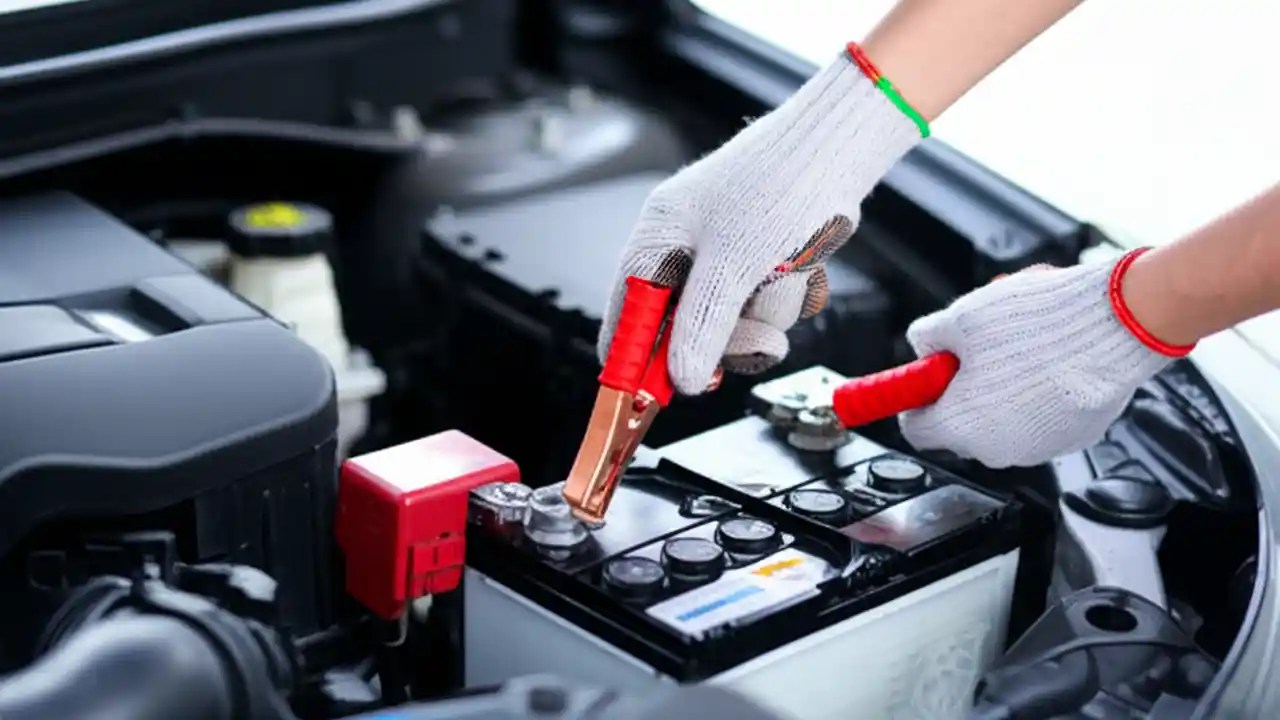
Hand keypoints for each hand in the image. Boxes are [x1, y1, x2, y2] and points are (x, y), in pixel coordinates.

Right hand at [598, 55, 919, 394]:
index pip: (626, 318)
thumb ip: (700, 328)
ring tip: (787, 274)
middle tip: (754, 335)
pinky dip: (788, 295)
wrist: (838, 148)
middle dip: (727, 337)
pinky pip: (766, 306)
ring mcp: (724, 258)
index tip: (652, 399)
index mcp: (655, 241)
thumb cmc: (776, 186)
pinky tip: (802, 265)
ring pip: (735, 324)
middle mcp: (683, 250)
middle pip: (685, 331)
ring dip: (769, 312)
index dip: (636, 361)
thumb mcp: (732, 268)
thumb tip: (679, 380)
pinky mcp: (760, 262)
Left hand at [898, 259, 1172, 467]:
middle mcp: (997, 450)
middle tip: (977, 351)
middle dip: (963, 391)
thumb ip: (928, 337)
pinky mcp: (1076, 438)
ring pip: (1003, 422)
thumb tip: (924, 345)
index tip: (926, 380)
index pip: (916, 430)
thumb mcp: (961, 317)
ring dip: (1003, 390)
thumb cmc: (1038, 324)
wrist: (1115, 324)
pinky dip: (1040, 396)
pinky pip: (1043, 419)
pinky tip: (1052, 359)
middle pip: (961, 426)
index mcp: (959, 426)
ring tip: (1021, 348)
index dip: (917, 400)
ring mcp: (1040, 449)